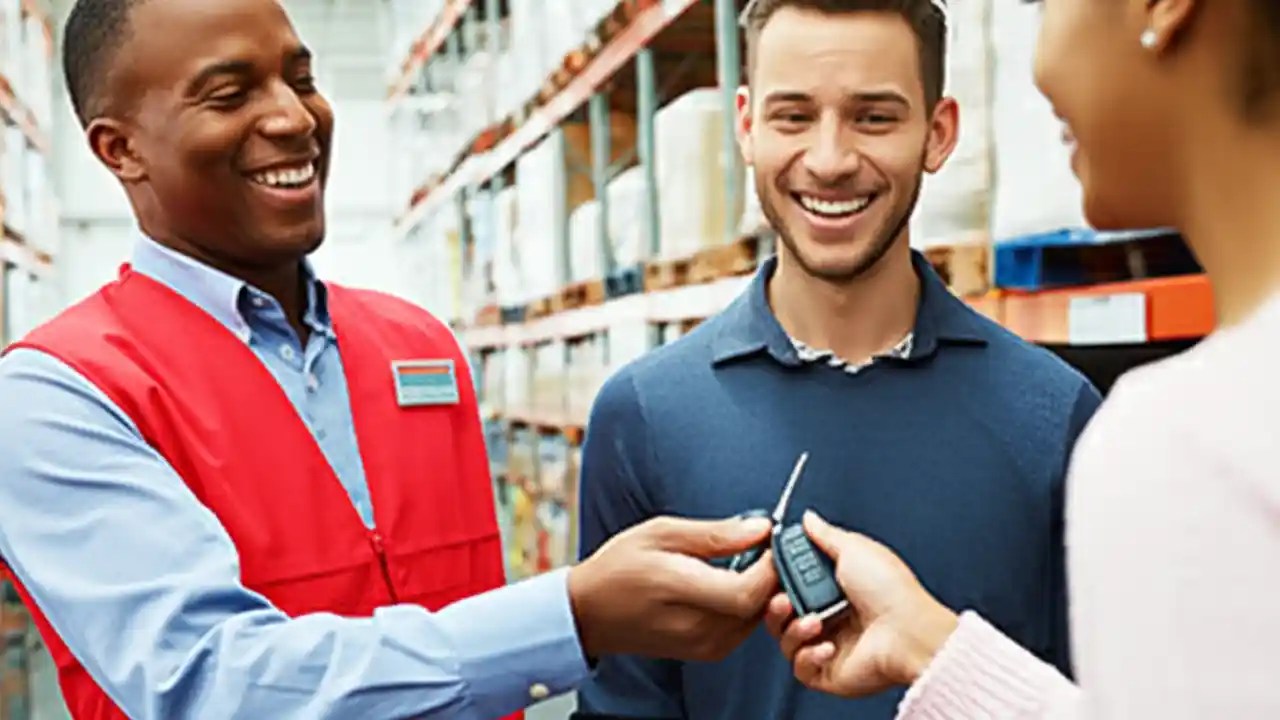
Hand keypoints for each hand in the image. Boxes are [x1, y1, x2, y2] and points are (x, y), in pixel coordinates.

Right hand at [568, 515, 777, 661]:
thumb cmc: (619, 568)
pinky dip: (749, 604)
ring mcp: (702, 645)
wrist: (591, 612)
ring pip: (757, 618)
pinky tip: (733, 582)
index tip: (772, 541)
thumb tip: (760, 528)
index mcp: (678, 590)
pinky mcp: (707, 652)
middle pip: (759, 606)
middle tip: (766, 546)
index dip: (770, 566)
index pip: (747, 591)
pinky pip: (745, 627)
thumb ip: (715, 533)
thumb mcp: (661, 533)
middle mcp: (694, 626)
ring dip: (762, 589)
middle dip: (771, 574)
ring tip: (748, 561)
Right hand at [764, 511, 958, 697]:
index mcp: (834, 587)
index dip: (776, 579)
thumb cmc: (891, 591)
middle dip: (776, 606)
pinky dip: (807, 657)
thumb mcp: (854, 549)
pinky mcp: (829, 673)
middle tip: (784, 600)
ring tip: (813, 622)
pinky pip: (801, 668)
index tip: (771, 572)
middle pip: (781, 613)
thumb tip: (809, 519)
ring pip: (786, 641)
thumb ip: (825, 535)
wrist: (909, 632)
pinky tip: (826, 646)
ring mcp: (828, 645)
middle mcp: (829, 616)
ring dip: (793, 630)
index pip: (790, 583)